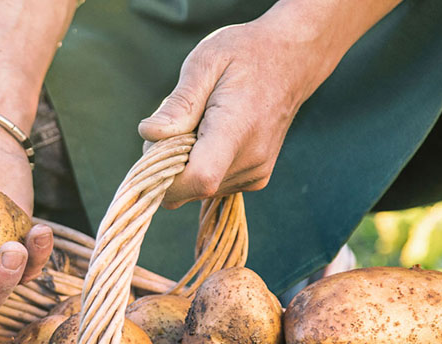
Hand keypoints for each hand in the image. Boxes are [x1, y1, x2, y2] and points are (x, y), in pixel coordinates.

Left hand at [139, 0, 399, 208]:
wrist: (291, 60)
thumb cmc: (245, 54)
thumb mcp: (206, 63)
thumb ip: (179, 103)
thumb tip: (149, 134)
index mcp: (237, 129)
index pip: (199, 177)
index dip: (164, 175)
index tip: (152, 147)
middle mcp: (251, 160)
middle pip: (189, 188)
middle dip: (166, 164)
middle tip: (175, 122)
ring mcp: (255, 174)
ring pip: (196, 190)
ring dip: (183, 163)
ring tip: (198, 123)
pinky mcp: (255, 179)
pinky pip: (211, 186)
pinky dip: (199, 166)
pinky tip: (210, 135)